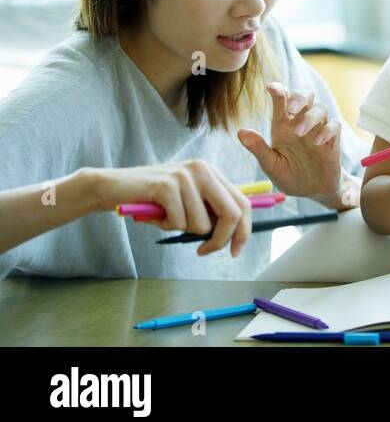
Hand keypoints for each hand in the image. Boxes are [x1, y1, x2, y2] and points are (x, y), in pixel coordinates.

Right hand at [96, 160, 251, 256]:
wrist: (113, 187)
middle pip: (231, 214)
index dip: (243, 231)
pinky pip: (178, 222)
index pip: (243, 203)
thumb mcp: (188, 202)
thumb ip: (210, 212)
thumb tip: (234, 236)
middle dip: (220, 240)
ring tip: (165, 218)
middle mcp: (203, 170)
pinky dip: (166, 226)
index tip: (235, 251)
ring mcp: (185, 176)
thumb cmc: (153, 200)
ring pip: (202, 224)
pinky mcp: (166, 185)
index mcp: (212, 173)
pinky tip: (155, 215)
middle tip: (202, 251)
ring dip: (182, 230)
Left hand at [237, 82, 344, 206]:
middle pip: (305, 95)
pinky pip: (334, 125)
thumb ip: (259, 149)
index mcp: (283, 125)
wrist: (313, 191)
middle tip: (291, 109)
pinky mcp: (332, 140)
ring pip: (320, 108)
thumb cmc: (291, 176)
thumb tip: (240, 132)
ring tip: (299, 133)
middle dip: (299, 97)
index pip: (282, 100)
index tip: (271, 88)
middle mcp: (302, 123)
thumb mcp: (271, 165)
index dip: (278, 90)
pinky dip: (327, 130)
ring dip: (310, 117)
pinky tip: (317, 143)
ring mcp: (318, 130)